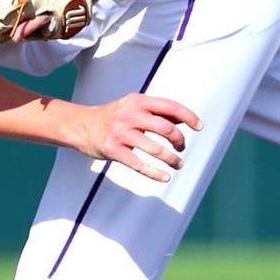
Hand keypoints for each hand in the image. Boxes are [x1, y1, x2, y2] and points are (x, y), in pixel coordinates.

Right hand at [68, 93, 202, 181]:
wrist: (80, 125)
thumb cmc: (111, 117)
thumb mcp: (133, 106)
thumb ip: (157, 112)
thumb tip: (183, 120)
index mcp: (138, 101)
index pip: (170, 107)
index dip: (189, 117)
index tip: (199, 127)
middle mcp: (130, 115)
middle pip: (166, 128)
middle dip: (179, 141)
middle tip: (181, 149)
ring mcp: (121, 133)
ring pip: (155, 149)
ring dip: (171, 159)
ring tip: (178, 164)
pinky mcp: (113, 150)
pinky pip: (139, 164)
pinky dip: (155, 173)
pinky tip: (164, 177)